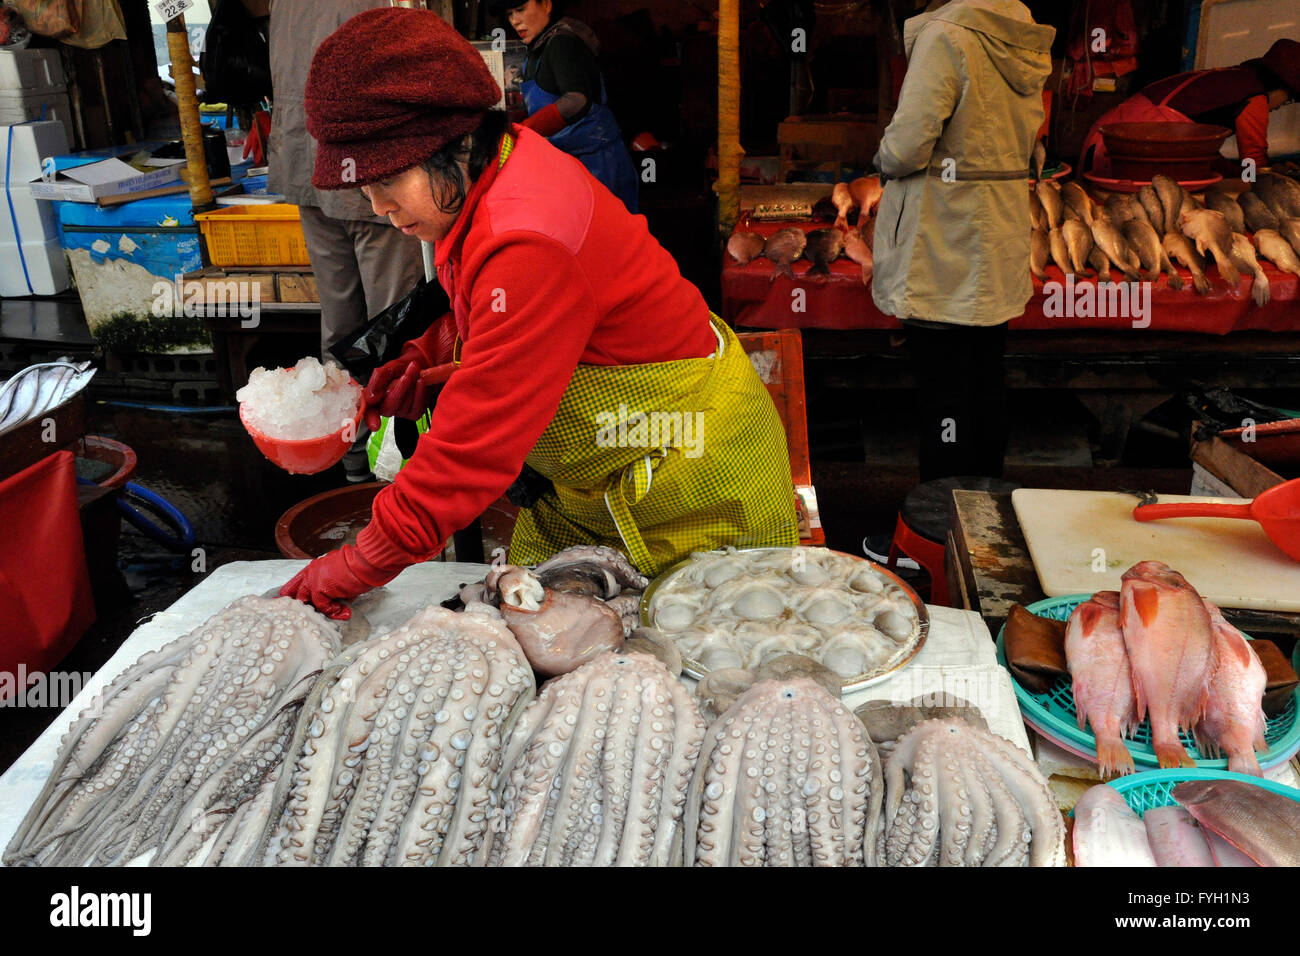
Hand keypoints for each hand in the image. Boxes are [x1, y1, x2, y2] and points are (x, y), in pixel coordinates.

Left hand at [279, 545, 400, 619]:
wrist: (366, 561)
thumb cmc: (360, 566)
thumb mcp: (342, 576)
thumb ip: (334, 587)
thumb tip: (336, 601)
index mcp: (315, 566)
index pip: (297, 581)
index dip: (293, 593)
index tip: (290, 602)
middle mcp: (311, 571)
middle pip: (293, 590)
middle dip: (296, 603)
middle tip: (300, 615)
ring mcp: (313, 579)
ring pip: (304, 599)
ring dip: (316, 609)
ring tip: (331, 612)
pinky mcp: (319, 588)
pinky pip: (321, 605)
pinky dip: (333, 611)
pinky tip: (344, 611)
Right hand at [363, 357, 431, 431]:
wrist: (421, 364)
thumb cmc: (403, 367)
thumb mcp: (389, 368)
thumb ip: (378, 378)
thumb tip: (370, 397)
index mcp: (375, 398)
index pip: (369, 412)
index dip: (371, 419)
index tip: (375, 425)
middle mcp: (386, 407)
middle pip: (388, 408)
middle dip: (399, 389)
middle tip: (406, 374)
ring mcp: (401, 413)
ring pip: (404, 406)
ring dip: (411, 386)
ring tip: (414, 370)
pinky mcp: (415, 413)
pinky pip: (417, 407)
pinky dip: (420, 392)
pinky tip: (420, 381)